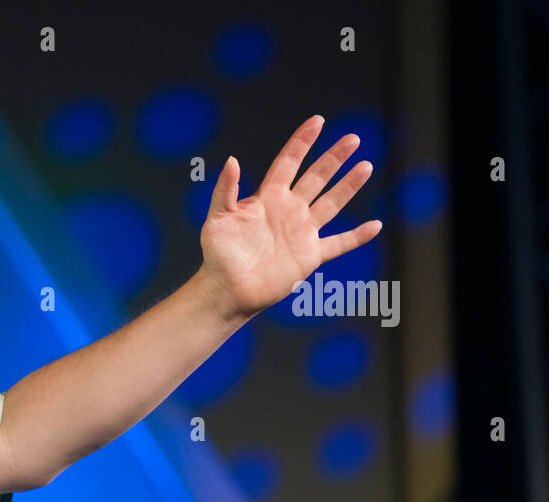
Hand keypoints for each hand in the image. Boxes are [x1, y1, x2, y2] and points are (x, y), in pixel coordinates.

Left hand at [197, 114, 381, 322]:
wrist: (228, 289)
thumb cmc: (218, 254)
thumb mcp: (217, 218)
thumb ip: (225, 190)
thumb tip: (232, 160)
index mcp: (268, 198)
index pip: (288, 162)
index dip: (302, 142)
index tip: (318, 121)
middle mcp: (288, 210)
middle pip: (316, 177)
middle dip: (334, 158)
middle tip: (353, 138)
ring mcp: (301, 232)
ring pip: (331, 203)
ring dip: (349, 185)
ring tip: (366, 165)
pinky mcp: (310, 256)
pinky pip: (339, 243)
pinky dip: (357, 236)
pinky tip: (375, 225)